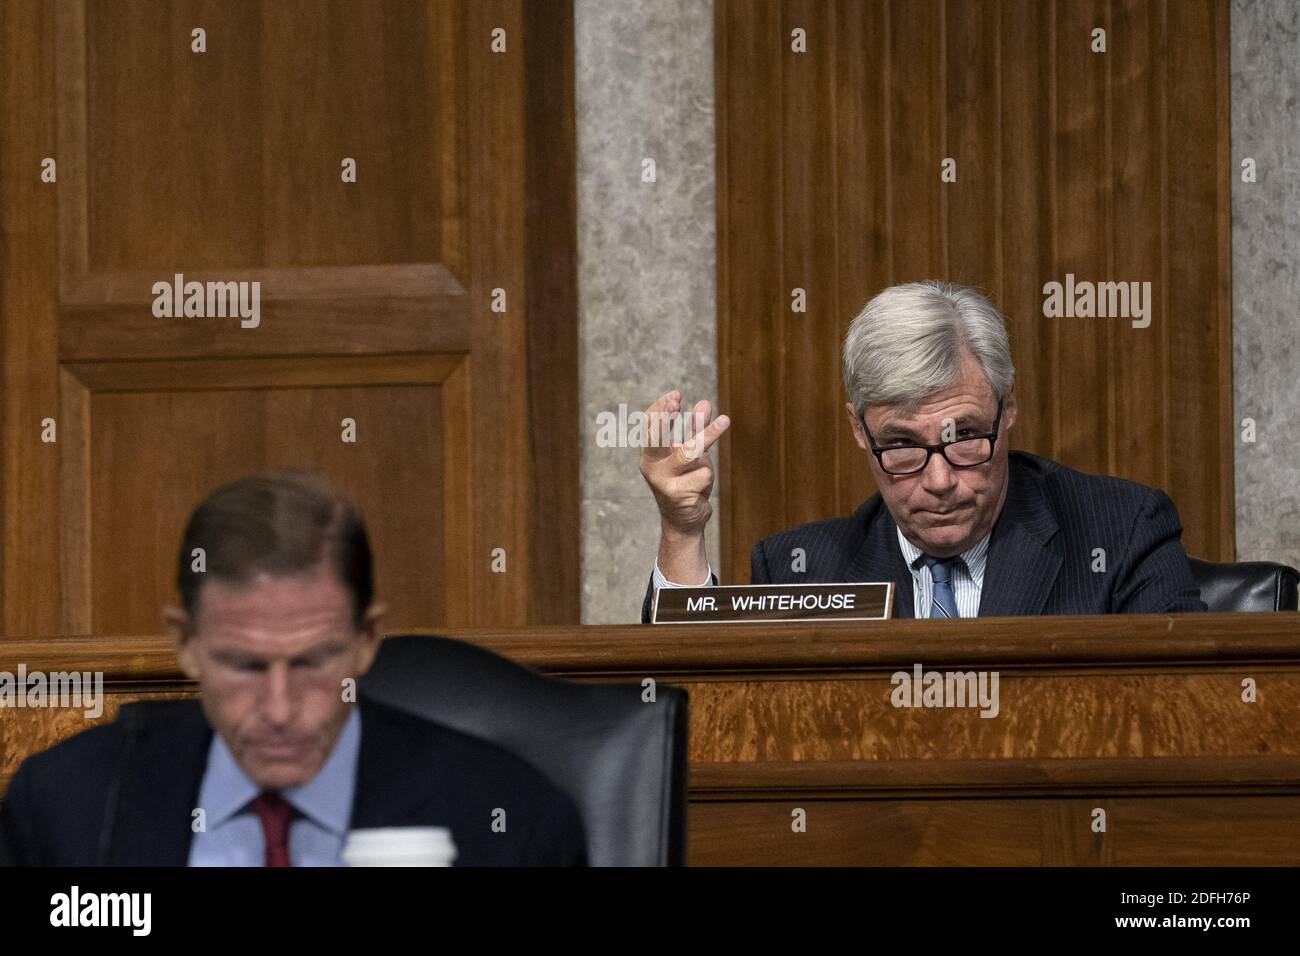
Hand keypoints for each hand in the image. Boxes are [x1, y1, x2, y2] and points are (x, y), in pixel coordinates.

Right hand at [638, 391, 729, 582]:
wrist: (684, 520)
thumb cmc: (685, 481)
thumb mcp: (690, 453)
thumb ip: (695, 429)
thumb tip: (704, 403)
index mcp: (649, 455)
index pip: (649, 426)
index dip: (660, 409)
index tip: (675, 395)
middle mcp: (651, 467)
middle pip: (655, 437)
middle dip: (664, 417)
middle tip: (676, 399)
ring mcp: (663, 482)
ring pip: (688, 452)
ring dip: (708, 435)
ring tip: (725, 420)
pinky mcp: (678, 494)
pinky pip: (703, 473)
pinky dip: (707, 474)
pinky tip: (701, 488)